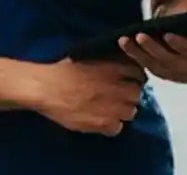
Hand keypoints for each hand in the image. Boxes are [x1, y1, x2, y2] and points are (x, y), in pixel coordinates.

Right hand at [32, 58, 146, 135]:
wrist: (47, 88)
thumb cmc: (63, 70)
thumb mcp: (89, 57)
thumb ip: (108, 62)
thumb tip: (120, 63)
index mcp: (114, 68)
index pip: (138, 73)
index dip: (134, 78)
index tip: (128, 80)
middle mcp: (117, 87)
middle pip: (137, 94)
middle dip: (130, 95)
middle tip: (119, 97)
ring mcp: (112, 107)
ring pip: (131, 112)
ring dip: (123, 111)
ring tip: (111, 110)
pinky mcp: (103, 124)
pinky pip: (117, 128)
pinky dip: (112, 126)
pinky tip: (102, 121)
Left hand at [119, 17, 186, 83]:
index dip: (179, 45)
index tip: (167, 35)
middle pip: (167, 59)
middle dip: (152, 47)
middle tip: (140, 34)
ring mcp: (171, 72)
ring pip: (152, 63)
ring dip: (138, 52)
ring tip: (125, 38)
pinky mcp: (158, 71)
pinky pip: (144, 64)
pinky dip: (133, 55)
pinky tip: (123, 43)